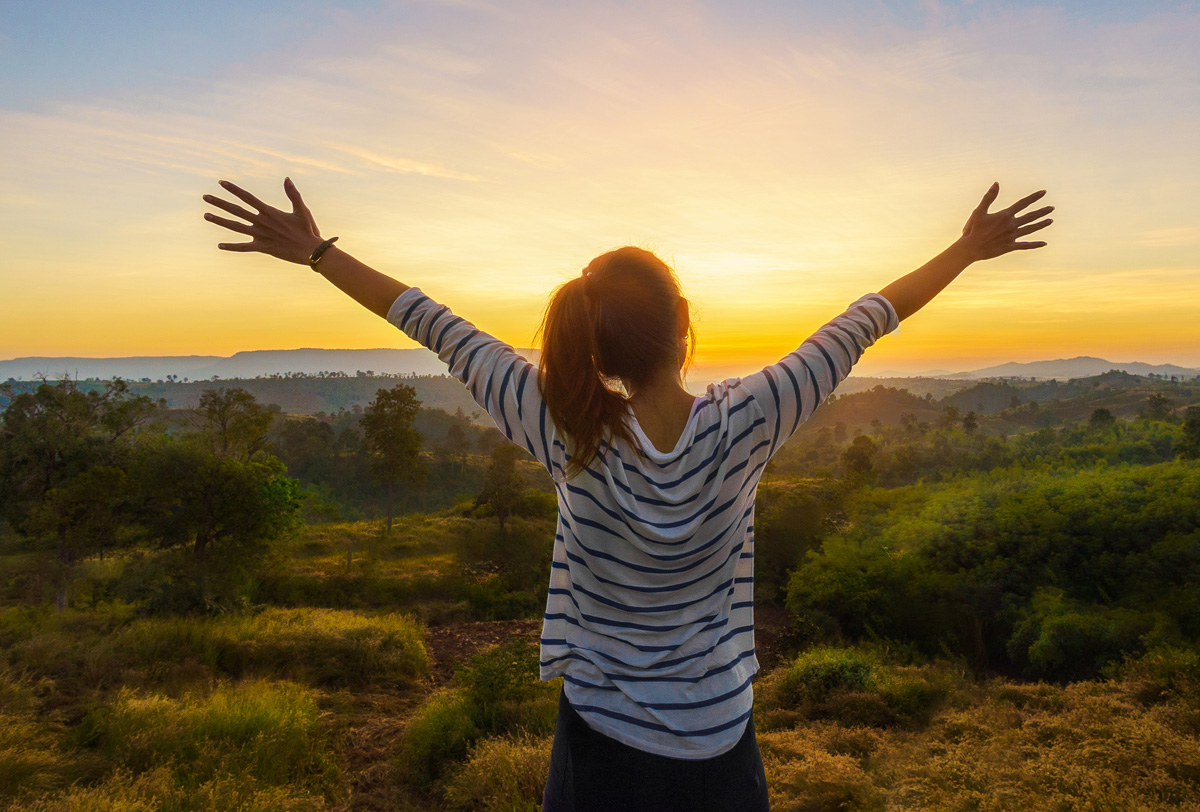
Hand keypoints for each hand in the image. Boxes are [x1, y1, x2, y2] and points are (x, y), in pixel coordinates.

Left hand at [202, 178, 323, 264]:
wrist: (311, 251)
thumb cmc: (307, 230)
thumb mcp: (302, 210)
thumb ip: (293, 193)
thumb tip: (287, 178)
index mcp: (270, 212)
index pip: (248, 197)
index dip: (234, 189)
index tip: (221, 183)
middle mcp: (262, 222)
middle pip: (237, 210)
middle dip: (220, 203)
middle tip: (205, 197)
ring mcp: (261, 236)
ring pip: (236, 227)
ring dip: (220, 221)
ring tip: (206, 215)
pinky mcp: (263, 248)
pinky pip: (244, 247)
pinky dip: (232, 247)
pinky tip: (220, 246)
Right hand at [958, 182, 1053, 260]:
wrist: (970, 248)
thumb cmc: (972, 229)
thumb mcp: (978, 211)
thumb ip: (989, 197)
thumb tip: (996, 183)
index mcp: (1005, 215)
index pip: (1023, 203)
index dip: (1034, 197)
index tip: (1044, 192)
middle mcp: (1011, 225)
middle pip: (1030, 216)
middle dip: (1042, 211)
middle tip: (1052, 208)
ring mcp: (1012, 237)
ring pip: (1030, 229)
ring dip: (1041, 224)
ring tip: (1050, 220)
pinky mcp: (1010, 247)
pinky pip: (1025, 245)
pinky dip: (1035, 244)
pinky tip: (1044, 243)